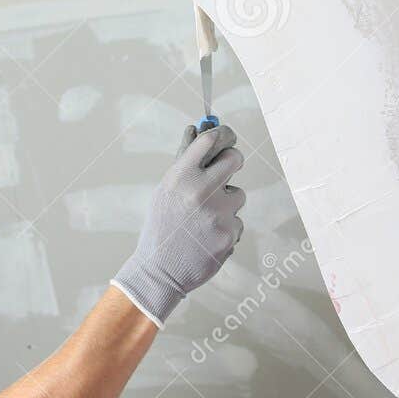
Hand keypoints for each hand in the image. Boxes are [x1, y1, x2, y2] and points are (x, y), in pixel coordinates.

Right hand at [110, 123, 245, 326]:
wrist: (160, 269)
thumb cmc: (162, 226)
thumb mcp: (165, 190)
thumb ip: (184, 160)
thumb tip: (195, 128)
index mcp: (180, 176)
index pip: (210, 140)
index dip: (224, 133)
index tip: (227, 136)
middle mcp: (200, 191)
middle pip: (235, 158)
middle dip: (233, 161)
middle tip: (226, 171)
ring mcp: (218, 213)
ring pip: (239, 195)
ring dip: (227, 203)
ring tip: (204, 219)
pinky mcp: (230, 233)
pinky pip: (237, 220)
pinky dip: (227, 227)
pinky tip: (208, 236)